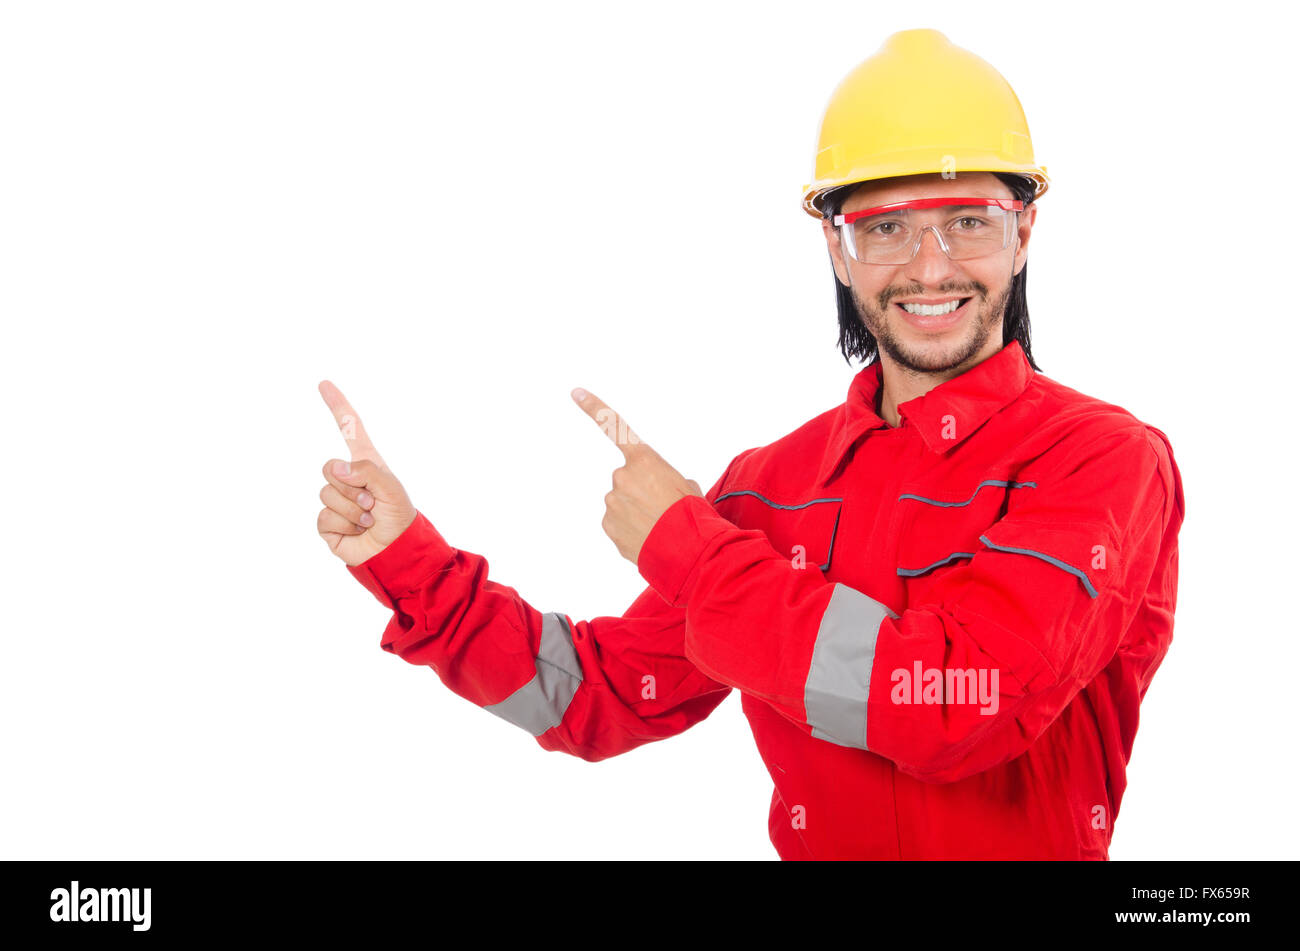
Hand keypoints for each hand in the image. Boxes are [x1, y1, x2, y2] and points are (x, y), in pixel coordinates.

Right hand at [317, 380, 416, 565]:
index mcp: (366, 464)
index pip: (350, 429)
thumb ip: (367, 471)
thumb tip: (337, 469)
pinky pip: (324, 517)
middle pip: (330, 467)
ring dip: (353, 510)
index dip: (338, 406)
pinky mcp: (327, 523)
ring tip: (369, 519)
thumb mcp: (392, 489)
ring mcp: (335, 500)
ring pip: (327, 494)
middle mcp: (348, 479)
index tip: (324, 384)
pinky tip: (357, 532)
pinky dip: (345, 526)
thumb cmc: (399, 518)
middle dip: (354, 487)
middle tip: (373, 504)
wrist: (396, 552)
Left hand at [572, 387, 702, 564]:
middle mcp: (621, 476)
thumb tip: (659, 492)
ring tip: (658, 524)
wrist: (688, 548)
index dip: (593, 407)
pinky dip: (630, 529)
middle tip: (662, 507)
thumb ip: (665, 480)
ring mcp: (612, 502)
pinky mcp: (608, 525)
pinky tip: (647, 536)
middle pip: (627, 479)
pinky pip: (618, 523)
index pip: (614, 426)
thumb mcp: (686, 485)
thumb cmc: (692, 513)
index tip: (575, 392)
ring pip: (622, 503)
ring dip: (636, 512)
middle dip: (641, 491)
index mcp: (643, 459)